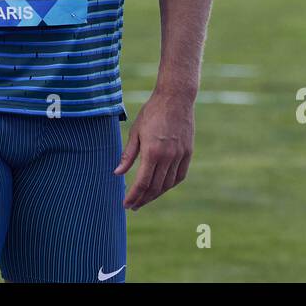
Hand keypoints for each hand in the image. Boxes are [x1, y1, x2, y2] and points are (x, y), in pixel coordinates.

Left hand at [114, 90, 194, 210]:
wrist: (175, 98)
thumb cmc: (152, 112)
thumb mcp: (135, 132)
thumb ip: (128, 155)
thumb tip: (117, 173)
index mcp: (152, 152)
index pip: (142, 183)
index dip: (133, 196)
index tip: (126, 204)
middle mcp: (167, 157)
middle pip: (155, 188)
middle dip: (143, 199)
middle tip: (134, 206)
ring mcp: (179, 155)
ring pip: (168, 184)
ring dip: (156, 195)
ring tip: (145, 199)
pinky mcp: (188, 152)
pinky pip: (179, 176)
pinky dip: (170, 185)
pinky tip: (162, 188)